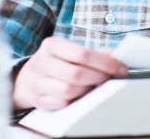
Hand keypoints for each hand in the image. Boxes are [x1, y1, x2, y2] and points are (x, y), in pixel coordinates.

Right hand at [12, 36, 127, 110]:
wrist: (29, 77)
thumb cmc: (58, 61)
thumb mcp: (71, 50)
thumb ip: (95, 53)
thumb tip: (118, 57)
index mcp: (51, 45)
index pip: (82, 54)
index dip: (105, 63)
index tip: (121, 68)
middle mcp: (41, 62)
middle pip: (76, 74)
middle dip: (98, 78)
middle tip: (111, 79)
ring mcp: (38, 82)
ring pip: (68, 90)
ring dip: (87, 90)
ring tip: (96, 86)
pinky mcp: (38, 99)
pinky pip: (61, 103)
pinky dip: (75, 100)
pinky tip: (83, 95)